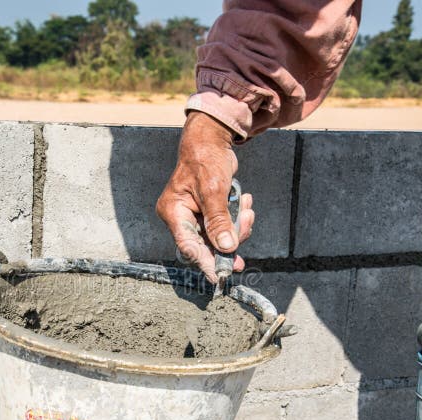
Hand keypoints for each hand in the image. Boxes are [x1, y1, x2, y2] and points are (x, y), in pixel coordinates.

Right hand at [156, 111, 254, 282]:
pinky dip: (237, 219)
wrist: (211, 140)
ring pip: (218, 237)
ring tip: (247, 209)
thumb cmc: (206, 159)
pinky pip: (224, 226)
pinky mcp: (207, 212)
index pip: (188, 245)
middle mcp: (181, 217)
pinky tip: (244, 203)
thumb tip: (227, 247)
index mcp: (174, 212)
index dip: (205, 262)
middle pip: (205, 245)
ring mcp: (194, 215)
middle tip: (243, 258)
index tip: (220, 278)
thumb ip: (219, 221)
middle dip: (228, 244)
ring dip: (237, 227)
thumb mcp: (214, 190)